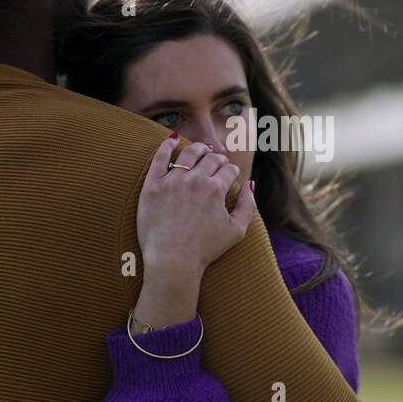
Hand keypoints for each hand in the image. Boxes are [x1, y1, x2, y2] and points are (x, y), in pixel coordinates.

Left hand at [138, 135, 255, 274]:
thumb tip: (250, 184)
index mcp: (216, 189)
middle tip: (217, 160)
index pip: (227, 170)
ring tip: (200, 150)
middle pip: (210, 158)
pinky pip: (159, 157)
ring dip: (198, 148)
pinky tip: (172, 139)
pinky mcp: (152, 186)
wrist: (172, 262)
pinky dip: (167, 145)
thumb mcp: (237, 231)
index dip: (231, 171)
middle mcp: (195, 181)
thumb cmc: (205, 250)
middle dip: (218, 158)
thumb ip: (248, 205)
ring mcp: (172, 182)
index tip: (230, 173)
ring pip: (188, 153)